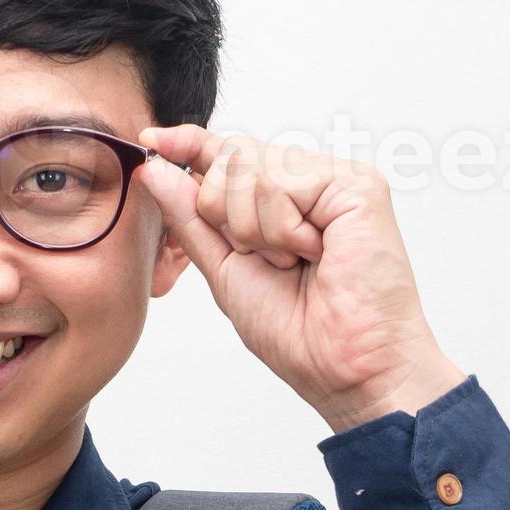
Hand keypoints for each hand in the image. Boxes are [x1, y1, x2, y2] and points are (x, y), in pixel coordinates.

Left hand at [137, 125, 467, 431]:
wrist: (343, 367)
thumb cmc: (297, 332)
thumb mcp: (224, 269)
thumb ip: (191, 217)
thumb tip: (154, 167)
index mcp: (284, 200)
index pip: (229, 155)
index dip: (190, 145)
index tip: (151, 142)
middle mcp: (312, 182)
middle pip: (231, 156)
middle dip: (225, 215)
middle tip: (268, 260)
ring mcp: (336, 180)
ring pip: (251, 167)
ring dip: (256, 230)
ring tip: (294, 262)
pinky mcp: (357, 186)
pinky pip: (282, 183)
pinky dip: (283, 230)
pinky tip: (314, 253)